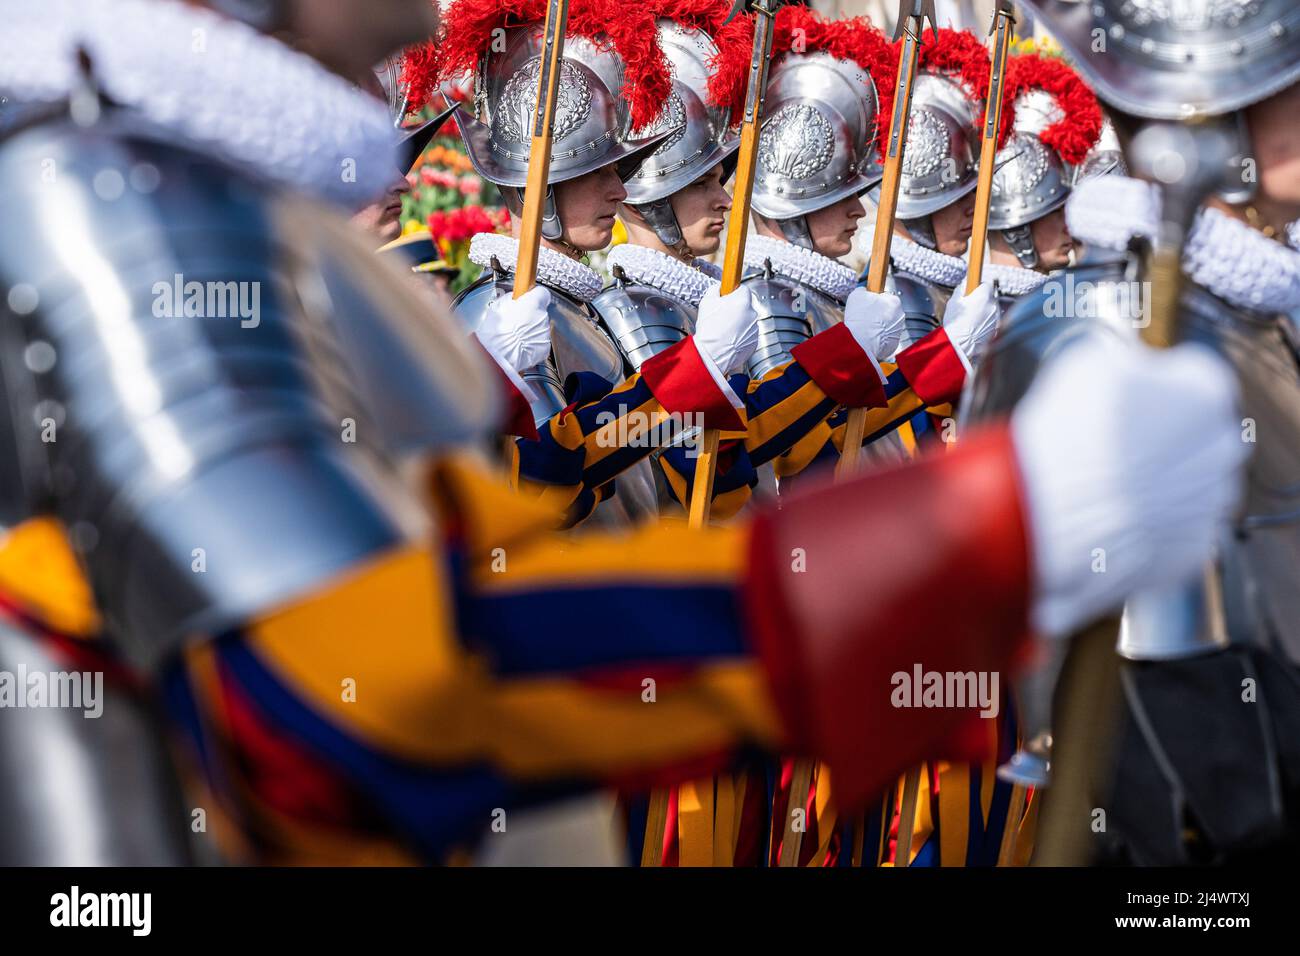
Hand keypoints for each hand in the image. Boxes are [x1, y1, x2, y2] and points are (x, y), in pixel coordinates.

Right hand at [475, 285, 551, 372]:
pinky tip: (519, 345)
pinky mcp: (544, 348)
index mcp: (533, 303)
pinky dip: (532, 343)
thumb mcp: (498, 307)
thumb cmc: (495, 332)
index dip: (534, 296)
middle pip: (540, 312)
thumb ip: (512, 300)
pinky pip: (540, 342)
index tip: (529, 298)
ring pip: (540, 327)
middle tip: (515, 320)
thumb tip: (515, 298)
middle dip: (530, 314)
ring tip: (514, 335)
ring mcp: (544, 333)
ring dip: (530, 330)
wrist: (497, 356)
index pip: (542, 292)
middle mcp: (542, 317)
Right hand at [694, 285, 759, 376]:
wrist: (712, 355)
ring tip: (723, 330)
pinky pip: (747, 335)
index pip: (743, 288)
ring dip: (738, 323)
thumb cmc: (709, 329)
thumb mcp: (707, 302)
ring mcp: (755, 329)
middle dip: (735, 308)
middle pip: (745, 306)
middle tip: (722, 315)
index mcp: (742, 301)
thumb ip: (715, 290)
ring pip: (746, 321)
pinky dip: (740, 336)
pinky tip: (728, 339)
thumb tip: (719, 288)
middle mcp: (752, 313)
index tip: (728, 296)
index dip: (734, 292)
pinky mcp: (754, 342)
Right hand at [843, 287, 904, 363]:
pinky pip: (885, 338)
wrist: (861, 343)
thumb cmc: (860, 318)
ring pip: (887, 325)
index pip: (885, 296)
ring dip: (877, 326)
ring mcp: (898, 330)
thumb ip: (863, 290)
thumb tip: (863, 290)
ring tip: (864, 328)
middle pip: (887, 311)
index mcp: (894, 301)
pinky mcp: (893, 343)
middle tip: (864, 316)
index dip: (874, 300)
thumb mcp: (856, 295)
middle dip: (877, 313)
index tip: (867, 304)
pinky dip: (878, 337)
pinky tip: (868, 337)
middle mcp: (900, 315)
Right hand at [942, 281, 998, 366]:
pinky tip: (976, 326)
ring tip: (972, 318)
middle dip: (983, 298)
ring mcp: (997, 316)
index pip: (988, 282)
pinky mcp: (997, 326)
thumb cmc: (956, 323)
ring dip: (985, 310)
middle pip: (992, 295)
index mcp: (983, 295)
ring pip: (993, 308)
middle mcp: (993, 304)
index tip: (975, 288)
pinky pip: (993, 319)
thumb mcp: (954, 302)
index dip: (981, 285)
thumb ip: (961, 290)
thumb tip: (965, 284)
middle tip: (972, 305)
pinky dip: (987, 321)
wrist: (961, 345)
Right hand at [1012, 339, 1246, 637]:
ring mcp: (1211, 501)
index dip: (1154, 385)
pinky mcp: (1190, 547)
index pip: (1192, 376)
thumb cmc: (1070, 439)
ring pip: (1190, 483)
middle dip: (1164, 435)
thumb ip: (1126, 364)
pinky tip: (1113, 513)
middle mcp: (1224, 446)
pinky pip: (1175, 527)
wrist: (1051, 515)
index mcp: (1207, 391)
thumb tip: (1126, 371)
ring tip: (1108, 481)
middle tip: (1115, 439)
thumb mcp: (1088, 366)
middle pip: (1198, 432)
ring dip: (1159, 480)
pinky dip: (1150, 522)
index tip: (1128, 396)